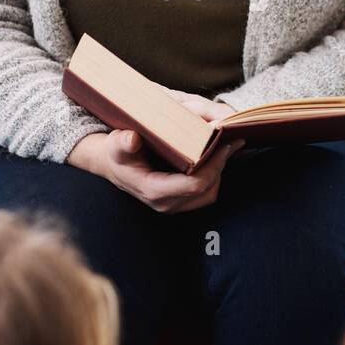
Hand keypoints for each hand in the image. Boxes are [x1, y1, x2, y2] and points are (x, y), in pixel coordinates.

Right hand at [66, 86, 243, 212]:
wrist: (113, 165)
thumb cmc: (117, 152)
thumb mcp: (116, 144)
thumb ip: (123, 143)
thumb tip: (132, 139)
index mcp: (154, 190)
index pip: (195, 184)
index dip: (214, 165)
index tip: (224, 143)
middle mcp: (166, 203)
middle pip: (208, 189)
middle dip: (221, 165)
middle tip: (231, 140)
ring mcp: (174, 205)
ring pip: (210, 193)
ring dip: (219, 171)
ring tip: (224, 146)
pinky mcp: (180, 201)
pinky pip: (206, 193)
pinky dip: (214, 175)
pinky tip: (214, 156)